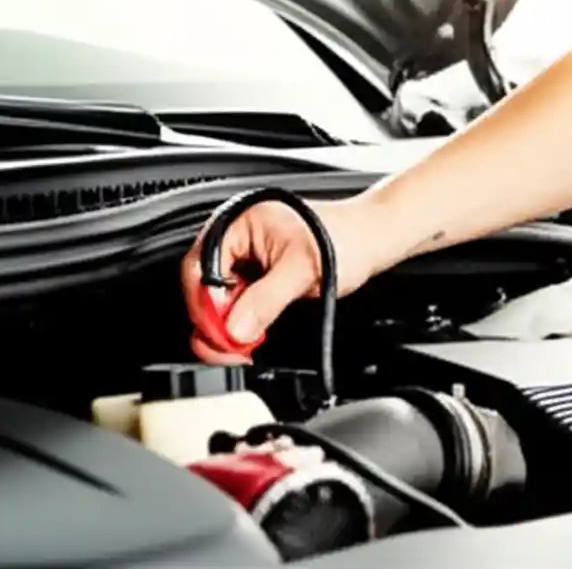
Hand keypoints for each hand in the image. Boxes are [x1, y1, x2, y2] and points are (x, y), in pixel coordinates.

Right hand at [180, 197, 379, 363]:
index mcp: (237, 221)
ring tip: (243, 344)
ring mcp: (245, 253)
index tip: (219, 336)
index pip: (199, 269)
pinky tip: (251, 332)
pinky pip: (236, 299)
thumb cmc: (345, 238)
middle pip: (203, 285)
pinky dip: (241, 319)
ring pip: (219, 296)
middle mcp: (235, 234)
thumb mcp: (302, 272)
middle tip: (230, 349)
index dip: (205, 308)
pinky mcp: (256, 270)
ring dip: (229, 323)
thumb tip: (235, 330)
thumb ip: (265, 301)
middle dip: (215, 320)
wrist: (371, 238)